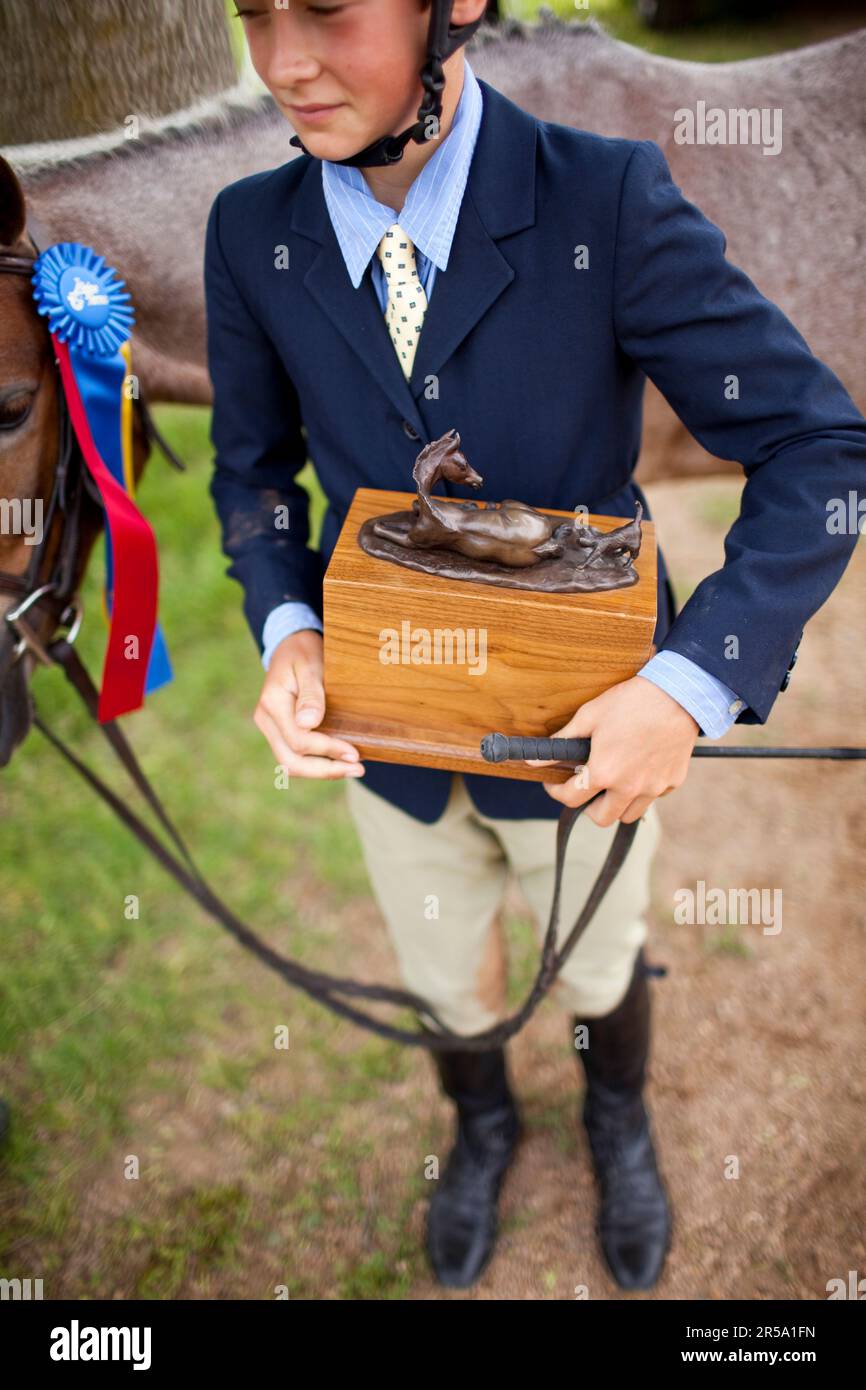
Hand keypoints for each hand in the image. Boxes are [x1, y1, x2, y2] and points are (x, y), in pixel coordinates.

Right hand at [253, 630, 364, 779]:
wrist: (290, 646)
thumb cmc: (303, 652)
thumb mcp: (310, 665)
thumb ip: (311, 694)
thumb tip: (308, 723)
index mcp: (272, 703)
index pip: (298, 740)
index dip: (328, 750)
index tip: (354, 753)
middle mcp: (266, 720)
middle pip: (290, 761)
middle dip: (325, 770)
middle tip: (358, 770)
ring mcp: (270, 728)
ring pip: (291, 764)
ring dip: (322, 771)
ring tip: (352, 769)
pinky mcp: (279, 732)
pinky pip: (294, 756)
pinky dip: (317, 763)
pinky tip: (340, 761)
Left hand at [527, 675, 698, 825]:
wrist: (679, 694)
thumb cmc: (631, 701)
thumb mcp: (589, 716)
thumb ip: (562, 741)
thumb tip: (534, 758)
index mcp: (604, 773)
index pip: (570, 799)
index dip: (555, 791)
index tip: (554, 784)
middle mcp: (629, 788)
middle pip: (601, 818)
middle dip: (587, 806)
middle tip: (585, 787)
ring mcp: (653, 788)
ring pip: (628, 814)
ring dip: (616, 805)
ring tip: (612, 783)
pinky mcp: (673, 782)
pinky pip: (653, 798)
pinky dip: (642, 791)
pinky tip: (638, 770)